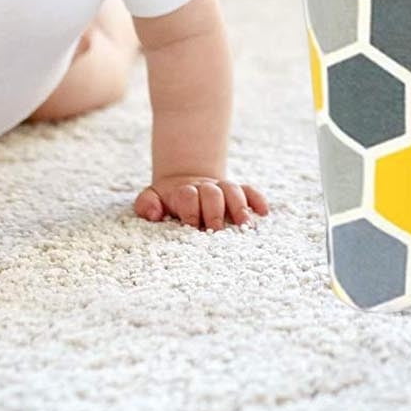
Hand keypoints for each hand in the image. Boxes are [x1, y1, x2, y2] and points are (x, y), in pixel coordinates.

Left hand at [134, 174, 269, 230]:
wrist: (185, 179)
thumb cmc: (167, 199)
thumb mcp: (151, 198)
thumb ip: (147, 204)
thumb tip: (156, 214)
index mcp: (183, 191)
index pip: (188, 196)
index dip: (190, 211)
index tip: (191, 228)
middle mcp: (205, 188)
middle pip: (212, 193)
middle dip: (215, 211)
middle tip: (217, 230)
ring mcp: (222, 188)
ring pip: (233, 190)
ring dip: (239, 206)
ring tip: (244, 225)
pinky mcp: (237, 191)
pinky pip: (250, 190)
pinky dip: (257, 199)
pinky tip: (263, 212)